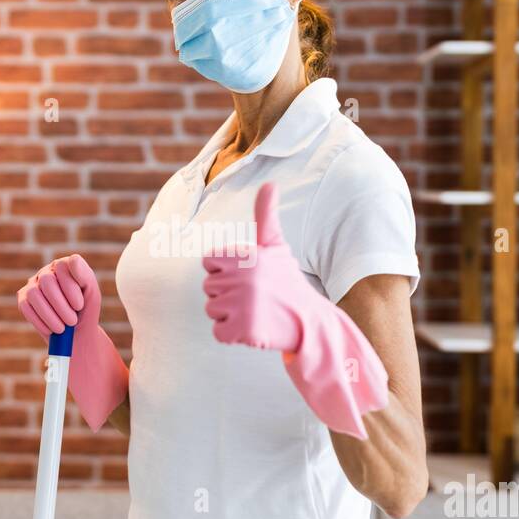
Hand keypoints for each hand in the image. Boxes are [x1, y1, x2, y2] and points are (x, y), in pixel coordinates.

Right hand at [17, 254, 100, 338]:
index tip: (79, 306)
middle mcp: (47, 272)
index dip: (70, 288)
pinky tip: (51, 330)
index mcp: (64, 266)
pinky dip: (39, 321)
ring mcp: (33, 285)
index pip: (62, 266)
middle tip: (72, 321)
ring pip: (34, 293)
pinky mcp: (23, 299)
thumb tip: (73, 258)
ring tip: (62, 328)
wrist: (76, 334)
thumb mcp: (91, 294)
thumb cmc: (85, 311)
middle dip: (60, 305)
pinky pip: (26, 307)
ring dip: (49, 314)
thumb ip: (85, 275)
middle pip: (47, 280)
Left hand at [202, 182, 309, 351]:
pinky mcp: (244, 330)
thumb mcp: (276, 246)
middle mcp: (243, 278)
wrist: (309, 321)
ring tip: (254, 311)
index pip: (210, 262)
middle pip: (209, 287)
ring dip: (229, 314)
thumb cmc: (286, 281)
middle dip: (227, 294)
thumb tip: (270, 184)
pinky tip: (253, 328)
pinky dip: (233, 335)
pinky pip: (219, 333)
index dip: (224, 270)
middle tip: (254, 297)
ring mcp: (243, 305)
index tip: (246, 275)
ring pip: (212, 310)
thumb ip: (265, 215)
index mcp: (246, 255)